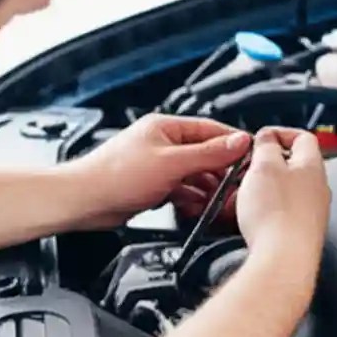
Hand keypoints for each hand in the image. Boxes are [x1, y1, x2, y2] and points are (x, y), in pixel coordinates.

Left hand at [64, 115, 251, 230]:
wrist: (85, 201)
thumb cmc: (115, 175)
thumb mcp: (171, 163)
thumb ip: (208, 154)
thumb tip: (238, 142)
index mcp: (166, 128)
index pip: (211, 131)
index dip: (233, 144)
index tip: (251, 158)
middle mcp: (163, 144)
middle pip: (204, 155)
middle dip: (221, 172)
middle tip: (237, 187)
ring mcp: (158, 166)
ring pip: (194, 176)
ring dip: (207, 189)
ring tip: (219, 202)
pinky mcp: (152, 186)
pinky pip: (181, 191)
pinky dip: (191, 200)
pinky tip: (198, 209)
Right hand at [235, 128, 330, 264]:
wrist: (284, 261)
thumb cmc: (278, 216)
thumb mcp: (263, 166)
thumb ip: (266, 145)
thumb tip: (268, 137)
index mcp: (313, 166)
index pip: (302, 137)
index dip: (279, 134)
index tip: (261, 140)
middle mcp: (318, 189)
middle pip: (293, 165)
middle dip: (267, 165)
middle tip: (249, 170)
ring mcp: (313, 212)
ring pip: (287, 191)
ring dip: (265, 189)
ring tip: (246, 196)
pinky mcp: (302, 233)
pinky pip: (284, 213)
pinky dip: (267, 211)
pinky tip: (255, 219)